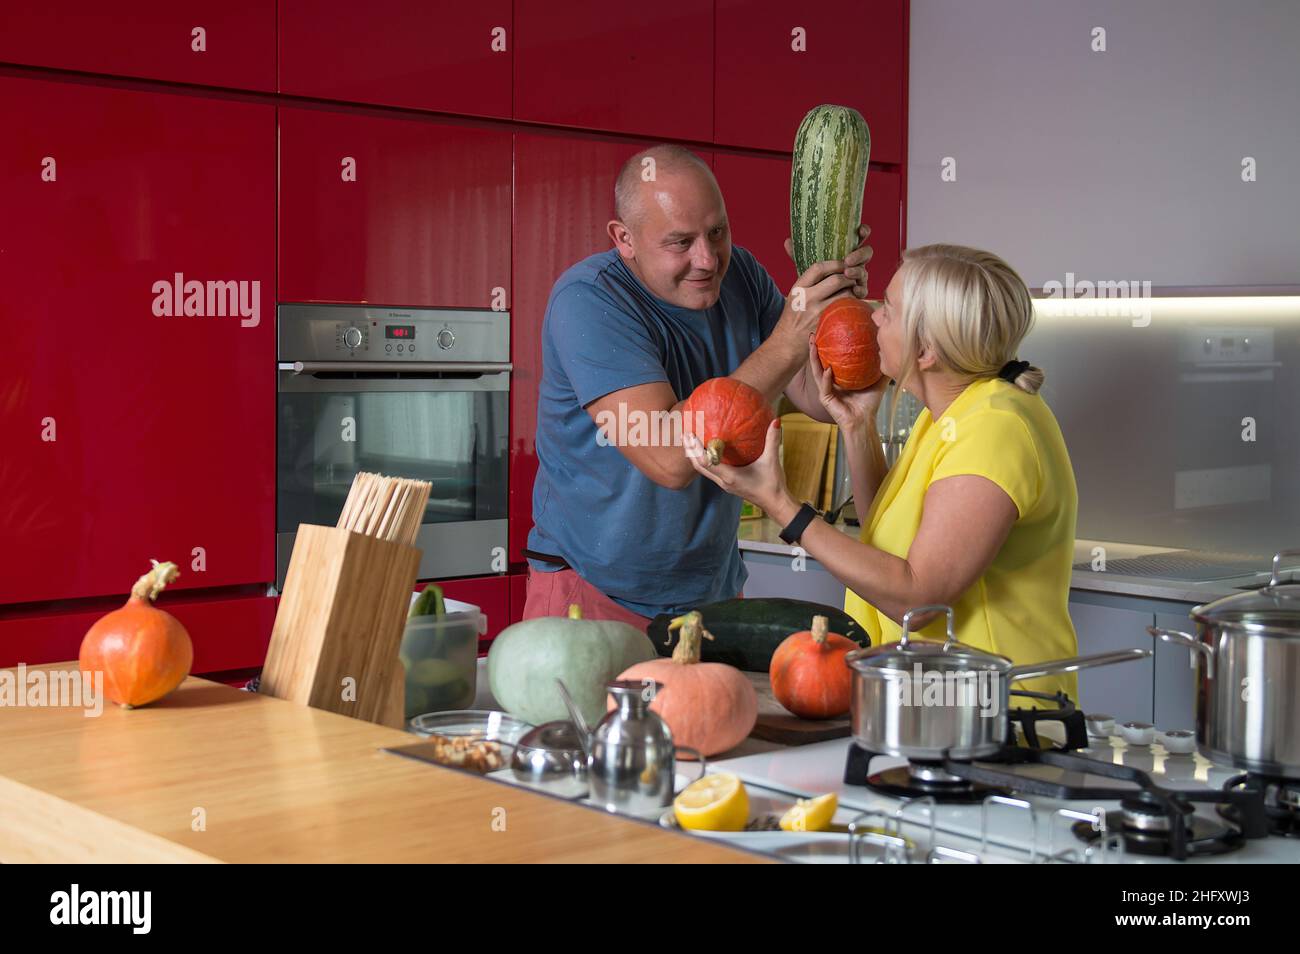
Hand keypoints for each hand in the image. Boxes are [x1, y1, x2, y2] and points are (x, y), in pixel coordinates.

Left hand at [683, 419, 791, 514]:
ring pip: (702, 470)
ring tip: (689, 440)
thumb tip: (775, 421)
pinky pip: (709, 471)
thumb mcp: (772, 460)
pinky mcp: (726, 484)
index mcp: (730, 476)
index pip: (706, 462)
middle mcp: (723, 481)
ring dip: (694, 456)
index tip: (690, 434)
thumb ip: (772, 440)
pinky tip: (704, 449)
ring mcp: (723, 484)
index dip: (695, 449)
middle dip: (689, 450)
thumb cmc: (772, 483)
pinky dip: (703, 460)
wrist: (774, 502)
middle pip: (698, 466)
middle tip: (684, 433)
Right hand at [776, 224, 872, 341]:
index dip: (834, 264)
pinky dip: (853, 305)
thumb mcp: (792, 295)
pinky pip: (847, 310)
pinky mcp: (827, 325)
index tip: (842, 264)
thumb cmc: (792, 318)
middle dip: (848, 277)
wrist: (786, 345)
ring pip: (845, 295)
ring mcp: (817, 313)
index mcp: (798, 288)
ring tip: (854, 291)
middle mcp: (807, 299)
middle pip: (836, 280)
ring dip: (853, 291)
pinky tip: (853, 304)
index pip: (818, 268)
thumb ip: (802, 275)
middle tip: (852, 278)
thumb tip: (789, 241)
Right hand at [809, 335, 888, 434]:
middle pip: (818, 362)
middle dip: (814, 349)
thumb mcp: (877, 381)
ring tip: (813, 345)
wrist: (865, 421)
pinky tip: (828, 368)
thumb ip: (881, 368)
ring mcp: (826, 390)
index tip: (825, 333)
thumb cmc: (869, 404)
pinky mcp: (825, 399)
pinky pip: (825, 385)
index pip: (829, 359)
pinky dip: (826, 377)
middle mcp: (829, 382)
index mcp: (838, 378)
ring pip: (816, 371)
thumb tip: (890, 351)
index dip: (826, 347)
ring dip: (814, 358)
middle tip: (813, 334)